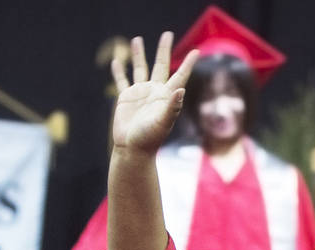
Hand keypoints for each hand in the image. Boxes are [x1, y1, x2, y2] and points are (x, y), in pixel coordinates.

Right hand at [111, 32, 198, 154]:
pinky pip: (122, 81)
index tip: (196, 51)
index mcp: (166, 96)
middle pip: (160, 65)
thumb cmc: (150, 139)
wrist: (133, 149)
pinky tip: (117, 61)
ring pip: (140, 69)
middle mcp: (155, 92)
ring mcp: (140, 94)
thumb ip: (173, 106)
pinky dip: (119, 71)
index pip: (180, 76)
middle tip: (167, 34)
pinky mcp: (126, 98)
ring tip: (138, 40)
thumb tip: (181, 89)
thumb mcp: (163, 122)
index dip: (188, 64)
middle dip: (163, 50)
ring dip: (139, 55)